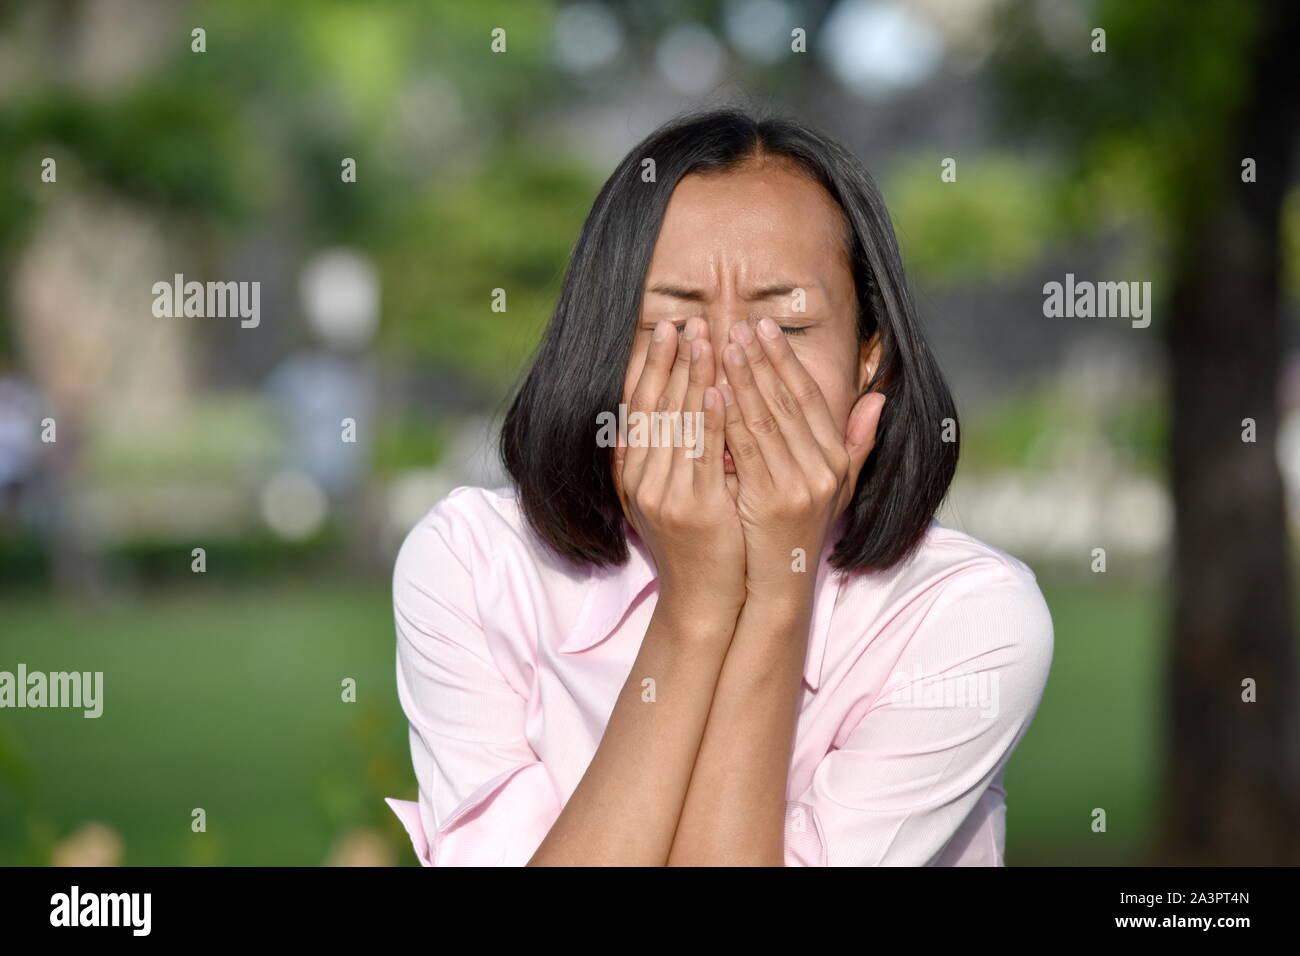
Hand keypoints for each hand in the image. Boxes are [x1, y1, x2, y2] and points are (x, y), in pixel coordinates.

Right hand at [614, 317, 746, 619]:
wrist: (704, 598)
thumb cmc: (696, 543)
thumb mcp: (671, 494)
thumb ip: (669, 451)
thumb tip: (683, 402)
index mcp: (632, 472)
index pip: (638, 407)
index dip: (653, 366)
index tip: (669, 330)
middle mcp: (640, 480)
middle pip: (656, 407)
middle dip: (675, 361)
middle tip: (690, 322)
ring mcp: (664, 495)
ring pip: (680, 423)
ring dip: (695, 377)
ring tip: (710, 339)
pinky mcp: (694, 509)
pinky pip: (705, 454)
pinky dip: (713, 418)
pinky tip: (723, 388)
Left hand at [719, 317, 885, 595]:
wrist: (780, 584)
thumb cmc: (799, 532)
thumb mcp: (836, 488)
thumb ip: (856, 442)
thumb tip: (878, 397)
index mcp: (834, 459)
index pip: (807, 397)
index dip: (784, 359)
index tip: (762, 328)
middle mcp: (821, 468)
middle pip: (785, 400)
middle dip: (757, 358)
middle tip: (734, 323)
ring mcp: (797, 484)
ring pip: (764, 417)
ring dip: (740, 377)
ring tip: (720, 345)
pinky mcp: (770, 500)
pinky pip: (744, 448)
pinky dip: (729, 416)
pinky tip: (712, 389)